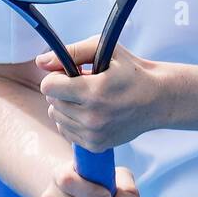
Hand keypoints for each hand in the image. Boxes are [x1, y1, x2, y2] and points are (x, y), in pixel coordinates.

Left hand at [36, 36, 166, 150]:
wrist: (157, 100)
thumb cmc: (130, 71)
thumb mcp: (105, 50)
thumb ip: (71, 52)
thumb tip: (40, 62)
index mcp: (94, 91)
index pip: (49, 87)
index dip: (56, 77)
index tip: (69, 74)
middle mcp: (93, 117)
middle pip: (51, 102)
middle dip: (61, 91)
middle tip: (82, 85)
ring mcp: (94, 134)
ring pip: (56, 117)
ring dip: (65, 106)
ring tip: (87, 99)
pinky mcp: (96, 146)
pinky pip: (66, 131)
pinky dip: (72, 121)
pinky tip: (89, 113)